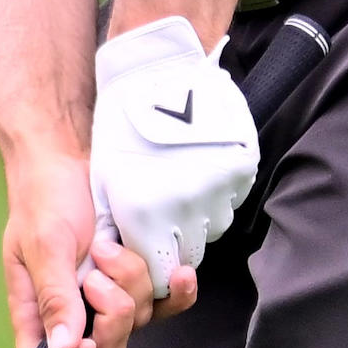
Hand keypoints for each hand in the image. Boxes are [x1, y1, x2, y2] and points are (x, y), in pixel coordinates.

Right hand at [2, 149, 160, 347]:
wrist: (69, 161)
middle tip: (95, 277)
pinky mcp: (139, 282)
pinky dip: (176, 291)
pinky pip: (169, 305)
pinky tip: (178, 272)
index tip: (86, 347)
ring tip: (107, 247)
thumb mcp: (42, 246)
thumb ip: (53, 297)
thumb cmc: (43, 200)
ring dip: (130, 284)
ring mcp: (110, 300)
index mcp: (37, 316)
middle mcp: (74, 316)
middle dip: (111, 318)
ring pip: (137, 324)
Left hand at [88, 15, 258, 300]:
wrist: (160, 73)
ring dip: (197, 219)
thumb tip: (126, 259)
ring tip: (180, 187)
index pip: (159, 274)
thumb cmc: (123, 125)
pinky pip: (231, 199)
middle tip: (163, 221)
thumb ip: (119, 226)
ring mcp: (218, 189)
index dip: (153, 268)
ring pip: (212, 227)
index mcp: (146, 213)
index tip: (150, 256)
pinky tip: (198, 169)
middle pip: (188, 256)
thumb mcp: (107, 179)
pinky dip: (216, 193)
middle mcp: (186, 207)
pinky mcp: (240, 171)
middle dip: (174, 246)